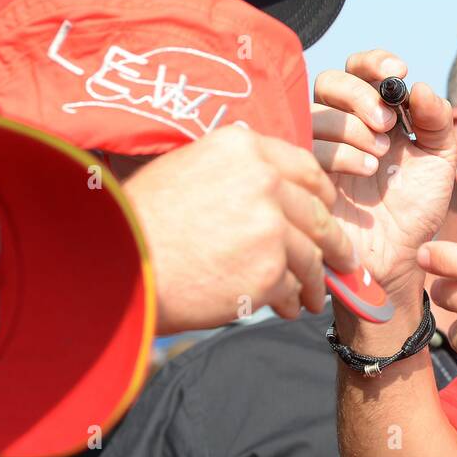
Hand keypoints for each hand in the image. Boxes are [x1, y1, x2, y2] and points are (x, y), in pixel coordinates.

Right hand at [123, 126, 353, 334]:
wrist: (113, 267)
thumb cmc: (139, 220)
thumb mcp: (185, 169)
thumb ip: (234, 170)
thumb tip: (268, 180)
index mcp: (244, 149)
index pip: (305, 167)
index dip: (321, 194)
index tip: (325, 210)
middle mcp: (263, 181)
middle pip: (318, 214)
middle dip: (334, 242)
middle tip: (343, 259)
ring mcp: (270, 227)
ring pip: (311, 255)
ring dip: (315, 278)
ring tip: (312, 296)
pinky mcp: (268, 271)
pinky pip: (292, 287)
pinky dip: (291, 300)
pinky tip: (285, 307)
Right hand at [310, 50, 455, 304]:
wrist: (401, 255)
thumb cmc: (418, 205)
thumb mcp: (440, 158)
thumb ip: (437, 119)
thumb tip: (419, 85)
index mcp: (374, 111)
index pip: (361, 68)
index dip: (374, 62)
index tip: (399, 70)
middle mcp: (342, 123)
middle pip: (330, 81)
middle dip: (359, 94)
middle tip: (386, 122)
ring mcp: (320, 148)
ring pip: (318, 113)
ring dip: (353, 127)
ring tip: (380, 157)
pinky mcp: (305, 175)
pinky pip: (308, 148)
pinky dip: (341, 153)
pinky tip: (366, 171)